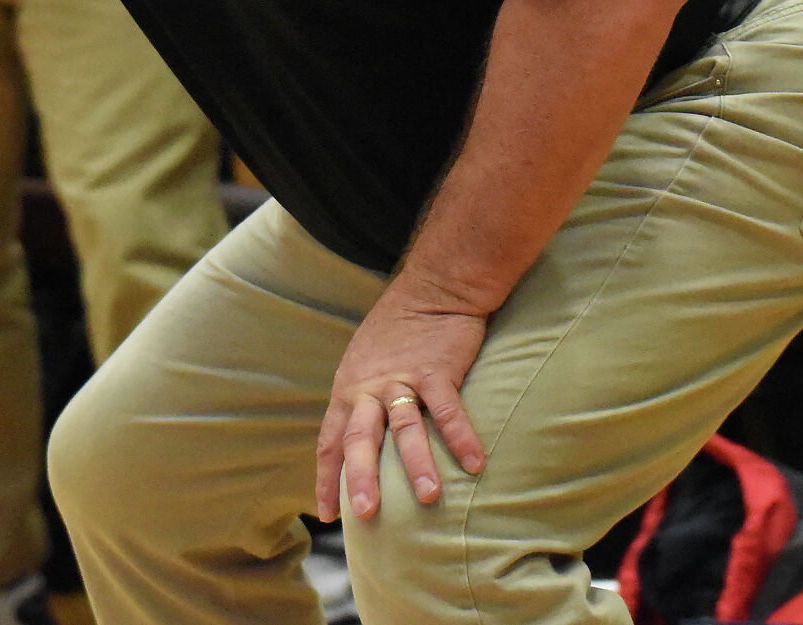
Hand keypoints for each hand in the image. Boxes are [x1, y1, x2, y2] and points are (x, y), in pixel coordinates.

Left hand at [316, 281, 488, 522]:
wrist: (432, 288)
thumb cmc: (397, 330)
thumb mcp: (364, 364)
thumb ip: (361, 401)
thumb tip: (359, 445)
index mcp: (349, 388)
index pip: (331, 440)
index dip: (327, 476)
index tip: (326, 512)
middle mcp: (369, 386)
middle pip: (359, 437)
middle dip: (360, 477)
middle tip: (364, 514)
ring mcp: (403, 378)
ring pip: (405, 426)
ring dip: (416, 464)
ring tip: (429, 498)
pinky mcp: (437, 370)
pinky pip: (448, 409)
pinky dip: (461, 437)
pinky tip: (475, 464)